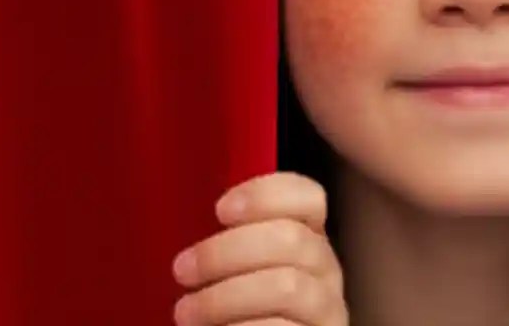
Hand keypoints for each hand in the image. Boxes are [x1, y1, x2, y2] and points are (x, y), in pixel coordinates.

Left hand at [172, 171, 347, 325]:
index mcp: (306, 241)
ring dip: (226, 296)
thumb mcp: (234, 273)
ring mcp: (328, 313)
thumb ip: (233, 246)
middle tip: (181, 271)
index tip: (219, 210)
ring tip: (185, 312)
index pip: (309, 198)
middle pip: (292, 239)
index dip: (266, 194)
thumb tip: (213, 214)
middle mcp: (326, 273)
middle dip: (226, 251)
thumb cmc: (233, 316)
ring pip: (289, 286)